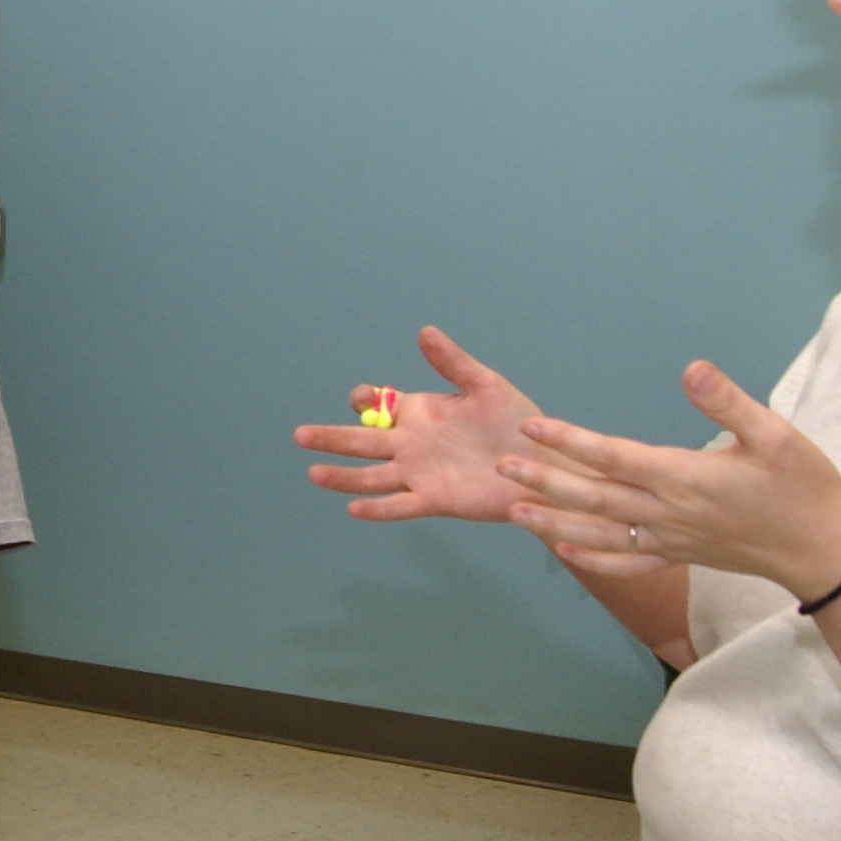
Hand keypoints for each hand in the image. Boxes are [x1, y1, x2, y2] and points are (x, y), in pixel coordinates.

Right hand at [295, 329, 544, 524]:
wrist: (541, 465)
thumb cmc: (516, 422)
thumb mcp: (486, 385)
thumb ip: (453, 363)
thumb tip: (424, 332)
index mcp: (420, 413)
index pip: (378, 406)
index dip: (363, 400)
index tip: (360, 397)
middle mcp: (412, 444)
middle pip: (362, 441)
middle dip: (330, 439)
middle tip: (299, 436)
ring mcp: (419, 473)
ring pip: (371, 476)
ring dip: (342, 476)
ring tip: (313, 474)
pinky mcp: (435, 500)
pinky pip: (399, 505)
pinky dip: (377, 509)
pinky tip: (354, 509)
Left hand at [501, 359, 840, 597]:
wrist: (824, 549)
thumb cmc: (804, 486)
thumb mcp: (775, 434)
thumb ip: (728, 402)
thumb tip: (692, 368)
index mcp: (684, 477)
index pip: (613, 456)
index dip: (569, 441)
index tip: (531, 428)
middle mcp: (669, 512)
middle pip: (594, 496)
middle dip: (545, 480)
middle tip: (501, 467)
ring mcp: (673, 538)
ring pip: (602, 532)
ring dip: (555, 522)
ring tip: (513, 513)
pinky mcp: (682, 556)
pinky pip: (629, 561)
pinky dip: (594, 558)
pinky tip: (565, 550)